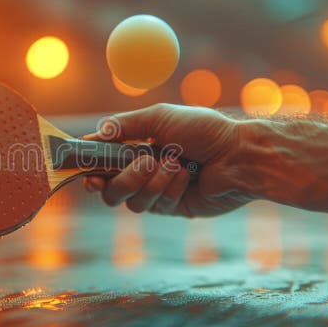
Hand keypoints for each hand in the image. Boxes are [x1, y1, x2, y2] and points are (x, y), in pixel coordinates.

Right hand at [83, 103, 249, 216]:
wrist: (238, 154)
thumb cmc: (203, 130)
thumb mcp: (160, 118)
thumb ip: (124, 126)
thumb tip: (93, 134)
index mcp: (137, 148)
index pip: (103, 165)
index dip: (91, 172)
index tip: (89, 174)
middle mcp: (143, 172)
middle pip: (111, 190)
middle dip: (125, 178)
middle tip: (144, 163)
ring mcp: (157, 192)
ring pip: (132, 201)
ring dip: (153, 180)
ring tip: (177, 164)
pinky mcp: (173, 208)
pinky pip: (156, 205)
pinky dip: (170, 187)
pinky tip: (188, 176)